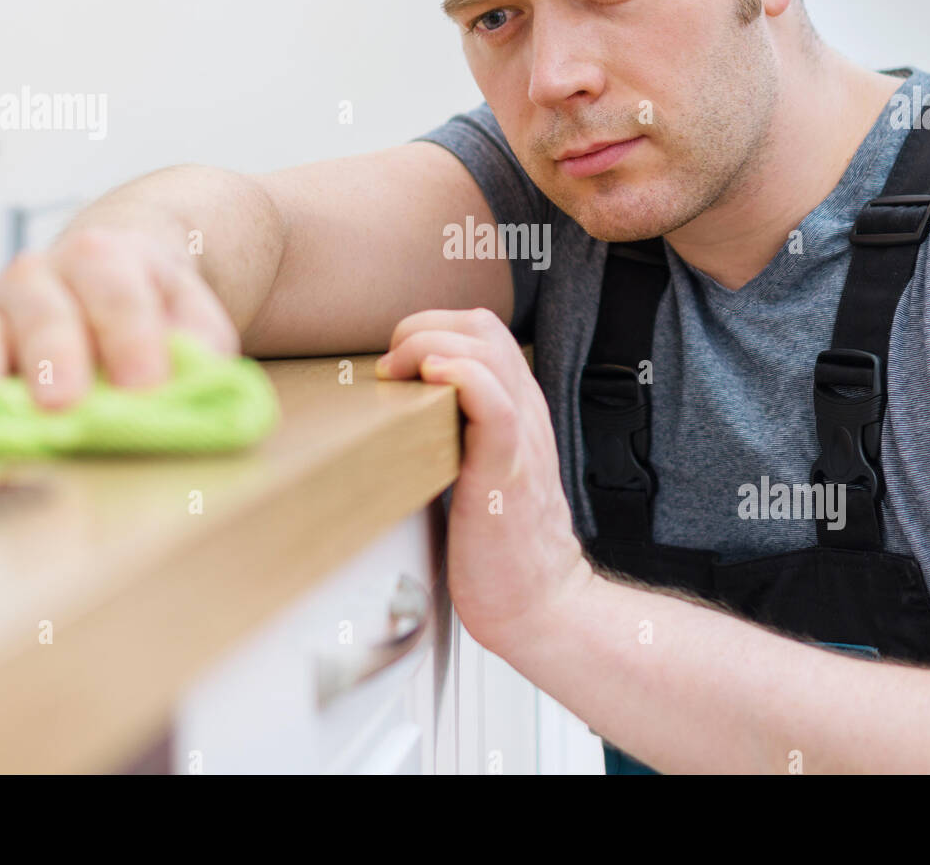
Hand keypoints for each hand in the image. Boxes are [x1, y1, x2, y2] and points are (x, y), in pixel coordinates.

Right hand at [0, 226, 238, 440]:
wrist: (107, 266)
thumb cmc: (152, 300)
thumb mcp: (189, 305)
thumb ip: (201, 336)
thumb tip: (204, 373)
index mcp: (105, 258)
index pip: (119, 294)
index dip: (133, 338)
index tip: (147, 386)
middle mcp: (42, 276)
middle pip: (45, 313)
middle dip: (54, 357)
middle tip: (65, 403)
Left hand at [375, 307, 592, 654]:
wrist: (539, 604)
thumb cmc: (500, 549)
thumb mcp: (475, 473)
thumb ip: (452, 437)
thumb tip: (393, 419)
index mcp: (514, 408)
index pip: (478, 330)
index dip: (429, 328)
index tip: (393, 367)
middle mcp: (522, 412)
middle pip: (481, 325)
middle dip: (421, 329)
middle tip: (389, 372)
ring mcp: (519, 438)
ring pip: (486, 349)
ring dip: (429, 347)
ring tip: (400, 380)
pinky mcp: (507, 473)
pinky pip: (495, 405)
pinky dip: (463, 380)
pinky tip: (434, 383)